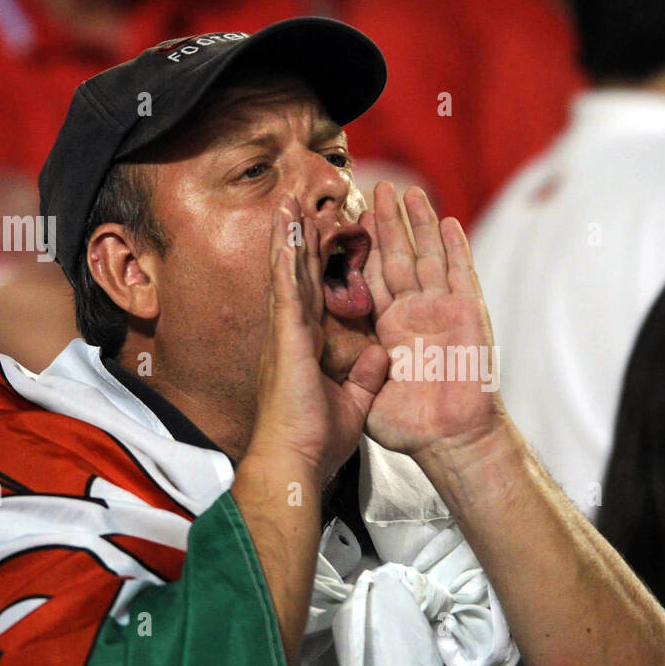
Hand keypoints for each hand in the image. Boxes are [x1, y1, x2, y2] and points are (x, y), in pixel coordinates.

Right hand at [248, 195, 388, 483]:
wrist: (295, 462)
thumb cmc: (317, 442)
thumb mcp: (354, 402)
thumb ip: (364, 376)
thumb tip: (379, 356)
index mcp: (307, 348)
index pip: (316, 297)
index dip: (318, 268)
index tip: (321, 241)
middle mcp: (292, 334)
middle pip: (298, 277)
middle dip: (298, 242)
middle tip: (297, 207)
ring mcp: (285, 332)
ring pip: (288, 272)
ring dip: (289, 237)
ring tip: (288, 203)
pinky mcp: (286, 334)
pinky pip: (288, 284)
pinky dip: (288, 254)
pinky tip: (288, 228)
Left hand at [360, 182, 502, 459]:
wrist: (450, 441)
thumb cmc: (408, 428)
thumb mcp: (366, 393)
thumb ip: (355, 367)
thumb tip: (341, 346)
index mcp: (386, 329)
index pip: (368, 279)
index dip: (358, 250)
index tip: (342, 219)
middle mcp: (412, 315)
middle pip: (397, 258)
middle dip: (386, 224)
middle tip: (375, 188)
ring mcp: (441, 312)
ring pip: (427, 257)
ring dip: (418, 225)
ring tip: (408, 191)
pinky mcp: (467, 316)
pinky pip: (461, 276)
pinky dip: (456, 249)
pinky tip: (447, 222)